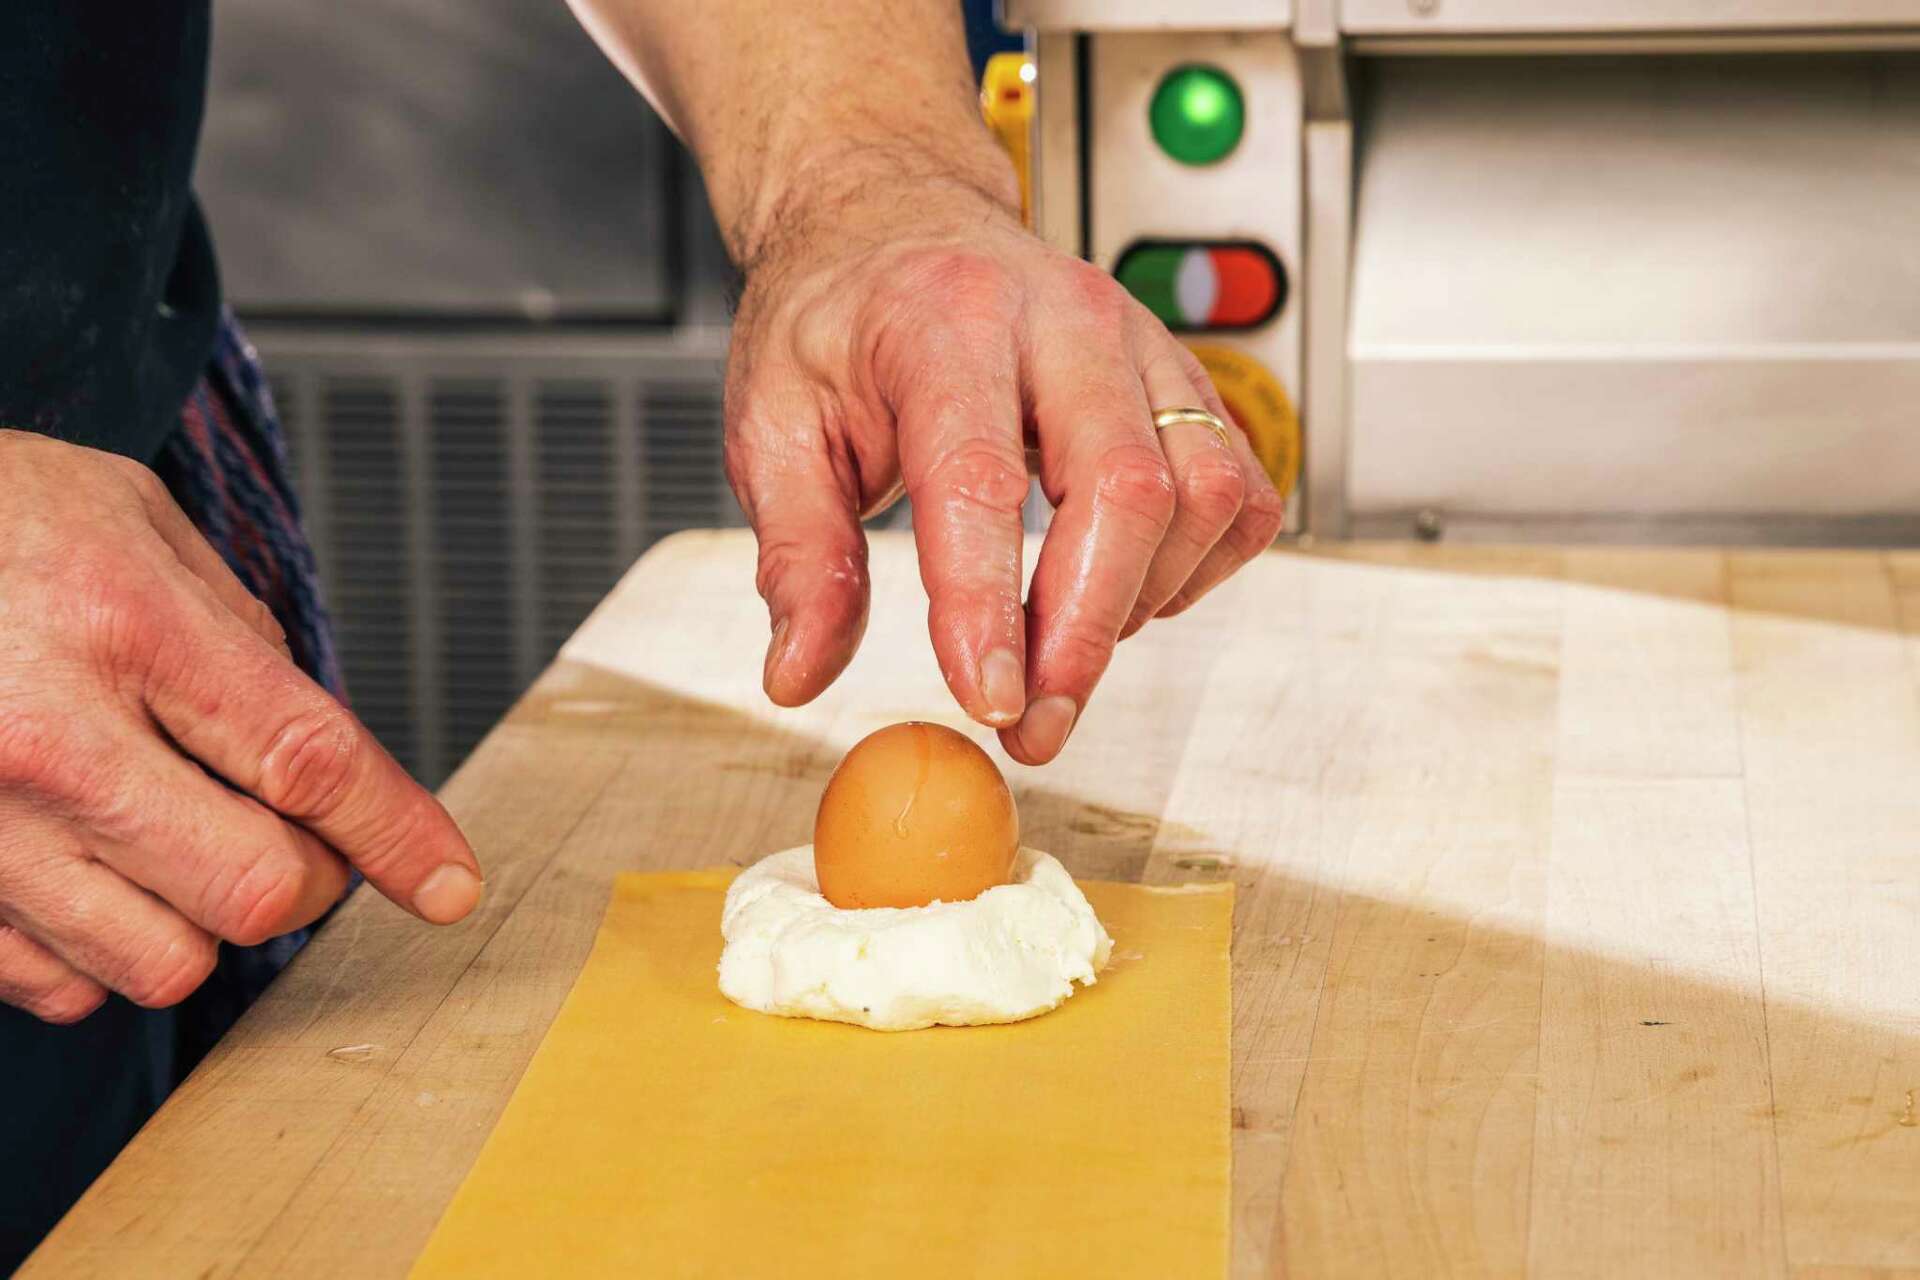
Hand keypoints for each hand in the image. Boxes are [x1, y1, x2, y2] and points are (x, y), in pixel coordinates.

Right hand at [0, 431, 481, 1023]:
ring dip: (200, 918)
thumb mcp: (135, 524)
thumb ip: (240, 637)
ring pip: (163, 962)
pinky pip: (58, 985)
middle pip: (252, 888)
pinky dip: (100, 950)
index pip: (308, 759)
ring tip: (170, 841)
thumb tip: (321, 756)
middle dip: (305, 878)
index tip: (449, 883)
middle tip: (292, 835)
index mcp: (124, 625)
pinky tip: (86, 870)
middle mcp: (46, 737)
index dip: (399, 834)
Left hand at [724, 166, 1285, 763]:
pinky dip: (1199, 563)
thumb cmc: (838, 316)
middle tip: (1034, 722)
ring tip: (1063, 636)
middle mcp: (1064, 320)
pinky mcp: (1187, 378)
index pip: (982, 477)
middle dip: (1086, 631)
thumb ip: (797, 554)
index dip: (990, 605)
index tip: (989, 701)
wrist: (897, 219)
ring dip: (1143, 598)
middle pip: (1126, 489)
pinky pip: (1242, 489)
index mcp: (946, 321)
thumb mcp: (770, 423)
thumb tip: (800, 671)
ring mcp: (1142, 344)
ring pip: (1204, 492)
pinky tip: (1123, 581)